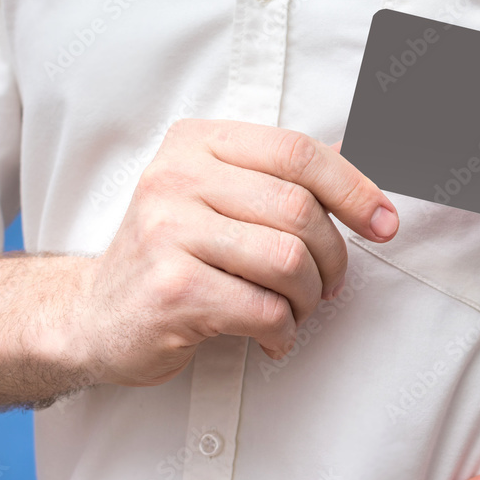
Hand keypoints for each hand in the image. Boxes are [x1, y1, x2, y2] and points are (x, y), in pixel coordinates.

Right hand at [75, 119, 397, 386]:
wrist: (96, 313)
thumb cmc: (173, 254)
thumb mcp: (218, 196)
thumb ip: (280, 175)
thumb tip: (360, 158)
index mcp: (196, 143)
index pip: (297, 152)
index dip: (354, 189)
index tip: (383, 224)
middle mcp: (176, 177)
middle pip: (299, 209)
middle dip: (332, 257)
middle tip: (327, 285)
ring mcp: (167, 232)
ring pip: (287, 260)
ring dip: (307, 298)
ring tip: (294, 310)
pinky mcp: (170, 290)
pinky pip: (263, 309)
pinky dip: (282, 330)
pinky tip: (270, 336)